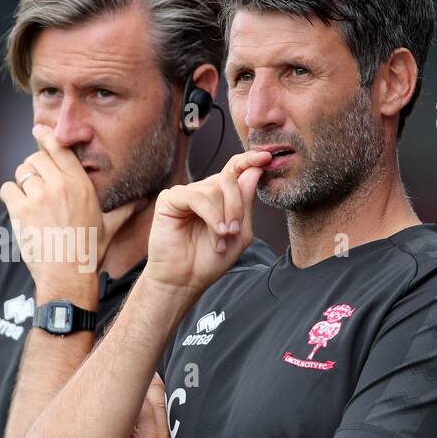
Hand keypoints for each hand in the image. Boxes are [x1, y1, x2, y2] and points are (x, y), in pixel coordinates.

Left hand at [0, 125, 140, 298]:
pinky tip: (17, 207)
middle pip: (37, 158)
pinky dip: (10, 195)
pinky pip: (8, 189)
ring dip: (22, 182)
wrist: (68, 276)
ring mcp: (39, 197)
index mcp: (81, 185)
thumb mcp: (110, 227)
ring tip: (28, 197)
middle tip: (35, 182)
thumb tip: (144, 201)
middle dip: (33, 167)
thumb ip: (124, 210)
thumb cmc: (89, 253)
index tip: (39, 131)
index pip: (60, 149)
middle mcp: (60, 186)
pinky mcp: (21, 210)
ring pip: (22, 172)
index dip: (47, 137)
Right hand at [144, 149, 270, 298]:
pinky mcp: (169, 200)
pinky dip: (211, 215)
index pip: (235, 169)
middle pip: (228, 179)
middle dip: (237, 205)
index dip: (249, 160)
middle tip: (234, 231)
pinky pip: (196, 197)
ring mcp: (185, 193)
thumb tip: (254, 170)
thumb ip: (246, 203)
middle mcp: (202, 191)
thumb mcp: (239, 232)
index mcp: (220, 196)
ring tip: (220, 240)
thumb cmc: (210, 260)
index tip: (267, 157)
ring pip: (214, 189)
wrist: (185, 281)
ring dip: (223, 217)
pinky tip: (216, 232)